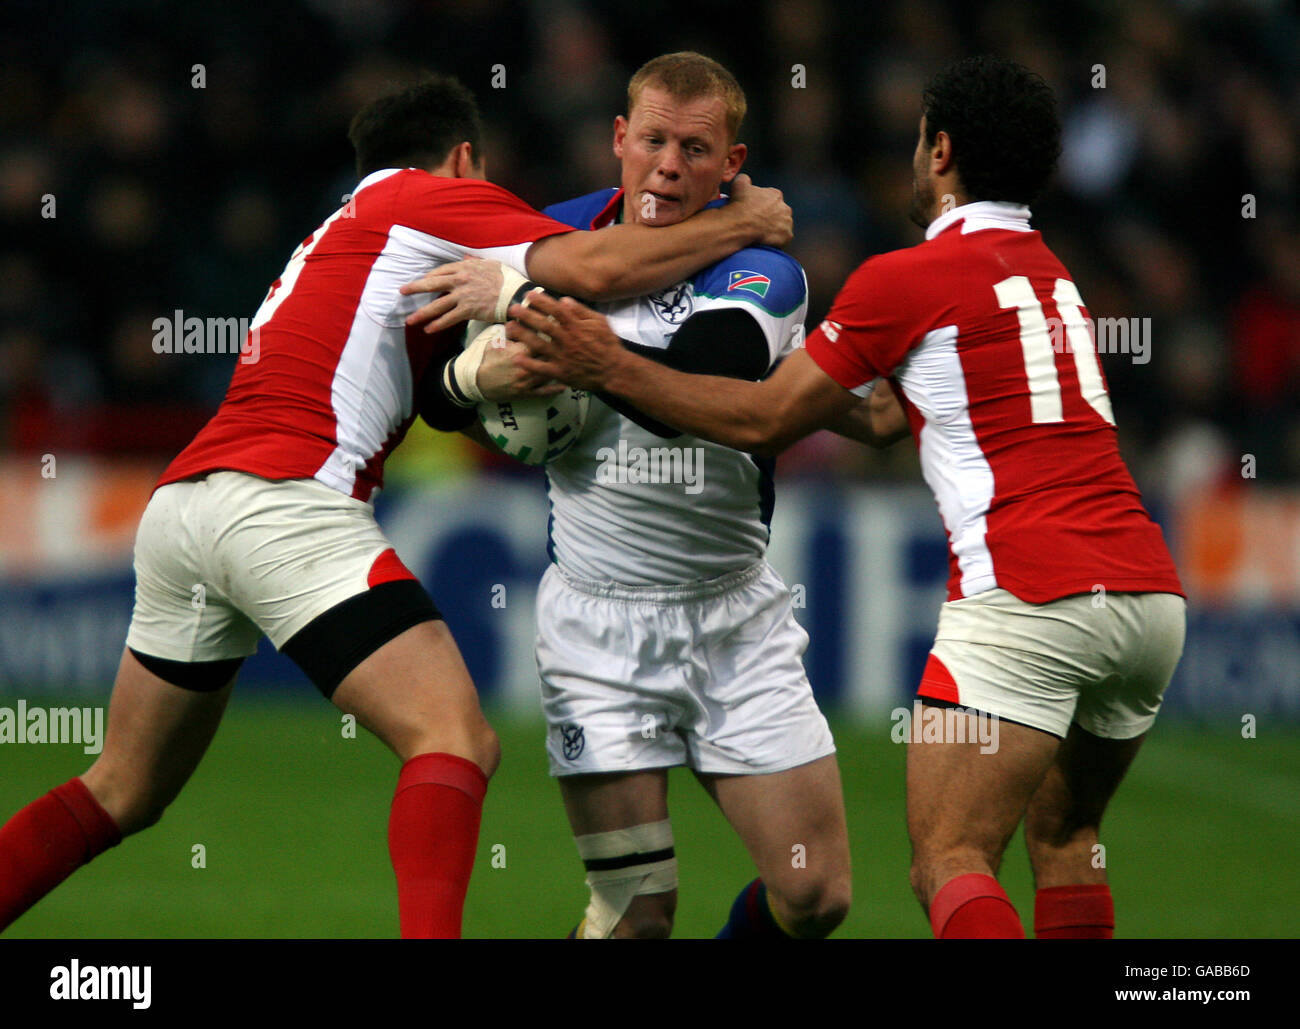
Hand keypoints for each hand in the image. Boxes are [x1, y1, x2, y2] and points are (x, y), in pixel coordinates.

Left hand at [400, 257, 504, 333]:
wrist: (516, 293)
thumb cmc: (507, 278)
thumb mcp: (491, 264)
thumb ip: (475, 261)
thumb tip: (466, 257)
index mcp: (464, 267)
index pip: (440, 271)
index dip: (428, 277)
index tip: (421, 281)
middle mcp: (460, 280)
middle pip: (431, 284)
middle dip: (414, 288)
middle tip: (402, 292)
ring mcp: (462, 296)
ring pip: (436, 305)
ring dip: (421, 313)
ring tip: (410, 320)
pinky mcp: (468, 310)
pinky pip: (448, 318)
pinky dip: (437, 324)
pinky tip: (428, 329)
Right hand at [475, 331, 564, 399]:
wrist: (476, 382)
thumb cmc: (486, 360)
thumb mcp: (496, 342)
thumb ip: (511, 334)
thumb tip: (522, 321)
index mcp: (519, 352)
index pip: (540, 338)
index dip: (552, 332)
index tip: (562, 326)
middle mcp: (526, 367)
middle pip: (549, 356)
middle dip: (561, 349)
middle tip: (573, 343)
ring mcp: (527, 382)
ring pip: (550, 373)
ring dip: (561, 368)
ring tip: (573, 362)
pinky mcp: (526, 393)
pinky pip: (544, 392)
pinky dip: (555, 388)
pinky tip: (565, 384)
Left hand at [506, 294, 623, 390]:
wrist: (614, 370)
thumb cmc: (608, 344)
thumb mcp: (600, 322)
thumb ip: (582, 311)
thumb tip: (564, 300)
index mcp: (576, 326)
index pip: (555, 311)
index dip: (541, 302)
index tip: (529, 295)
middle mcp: (567, 340)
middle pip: (543, 325)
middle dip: (526, 315)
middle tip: (513, 309)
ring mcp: (563, 357)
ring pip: (538, 345)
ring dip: (523, 335)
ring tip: (509, 328)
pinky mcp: (561, 372)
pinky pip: (542, 368)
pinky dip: (530, 364)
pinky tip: (517, 358)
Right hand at [727, 173, 792, 247]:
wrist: (742, 225)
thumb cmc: (741, 205)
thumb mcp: (739, 185)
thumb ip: (744, 179)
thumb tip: (745, 179)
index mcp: (775, 195)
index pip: (772, 199)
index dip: (762, 205)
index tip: (755, 211)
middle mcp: (785, 207)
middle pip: (779, 213)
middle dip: (771, 217)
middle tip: (758, 224)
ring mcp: (787, 223)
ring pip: (782, 226)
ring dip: (774, 229)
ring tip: (762, 235)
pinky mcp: (787, 236)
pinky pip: (783, 239)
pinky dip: (776, 241)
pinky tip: (766, 242)